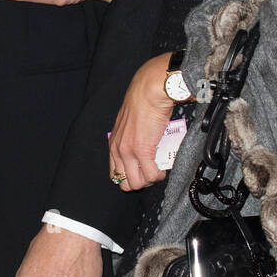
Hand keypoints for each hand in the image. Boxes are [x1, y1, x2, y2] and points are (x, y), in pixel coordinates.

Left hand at [109, 52, 173, 190]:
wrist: (148, 93)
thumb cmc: (143, 104)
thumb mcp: (129, 125)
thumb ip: (131, 139)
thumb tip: (144, 152)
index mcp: (113, 144)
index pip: (115, 175)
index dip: (130, 178)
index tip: (142, 172)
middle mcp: (118, 150)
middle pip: (126, 183)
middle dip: (141, 182)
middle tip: (153, 172)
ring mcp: (129, 152)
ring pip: (137, 183)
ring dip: (150, 180)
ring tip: (159, 170)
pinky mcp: (142, 151)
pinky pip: (151, 175)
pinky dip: (159, 175)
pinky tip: (163, 169)